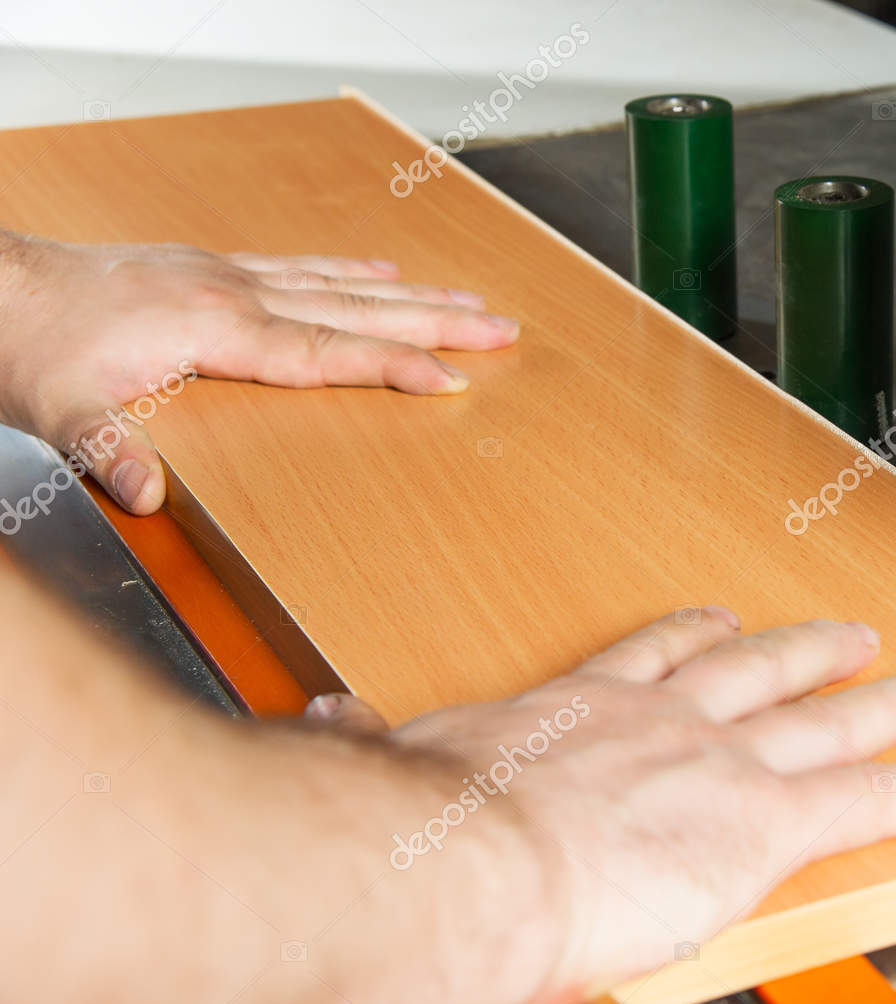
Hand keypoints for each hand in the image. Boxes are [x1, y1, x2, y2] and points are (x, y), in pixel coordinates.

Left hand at [0, 232, 517, 513]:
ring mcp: (227, 276)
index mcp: (215, 329)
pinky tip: (380, 272)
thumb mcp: (59, 412)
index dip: (394, 366)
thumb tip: (145, 497)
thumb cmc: (29, 346)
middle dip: (437, 322)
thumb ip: (107, 451)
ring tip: (471, 299)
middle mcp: (234, 294)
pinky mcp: (212, 270)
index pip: (327, 353)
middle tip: (502, 326)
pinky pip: (302, 268)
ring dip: (413, 295)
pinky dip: (351, 272)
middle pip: (359, 310)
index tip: (453, 379)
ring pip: (342, 285)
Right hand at [306, 609, 895, 1003]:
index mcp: (577, 711)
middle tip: (849, 636)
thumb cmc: (420, 831)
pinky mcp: (768, 822)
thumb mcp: (390, 768)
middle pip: (757, 674)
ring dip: (888, 699)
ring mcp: (723, 763)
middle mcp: (662, 721)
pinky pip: (877, 796)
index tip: (715, 623)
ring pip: (830, 721)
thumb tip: (324, 717)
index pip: (648, 662)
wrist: (462, 864)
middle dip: (807, 654)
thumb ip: (370, 737)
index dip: (691, 640)